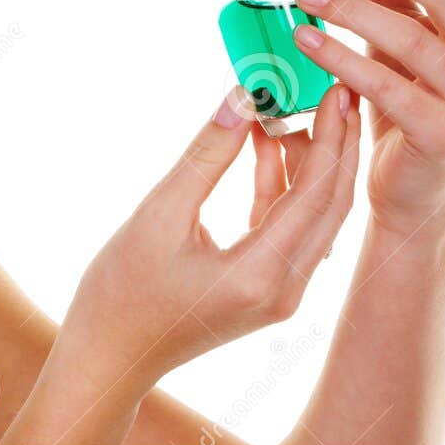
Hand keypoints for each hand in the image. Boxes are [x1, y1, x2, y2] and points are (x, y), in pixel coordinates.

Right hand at [63, 83, 359, 391]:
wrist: (109, 356)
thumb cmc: (121, 292)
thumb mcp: (159, 215)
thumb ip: (205, 156)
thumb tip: (240, 97)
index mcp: (262, 276)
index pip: (316, 195)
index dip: (331, 137)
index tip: (331, 88)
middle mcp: (284, 290)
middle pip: (331, 205)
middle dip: (336, 145)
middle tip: (330, 90)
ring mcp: (278, 293)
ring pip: (314, 216)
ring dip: (308, 163)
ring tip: (288, 109)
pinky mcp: (265, 288)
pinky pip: (289, 228)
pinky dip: (282, 185)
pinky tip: (263, 146)